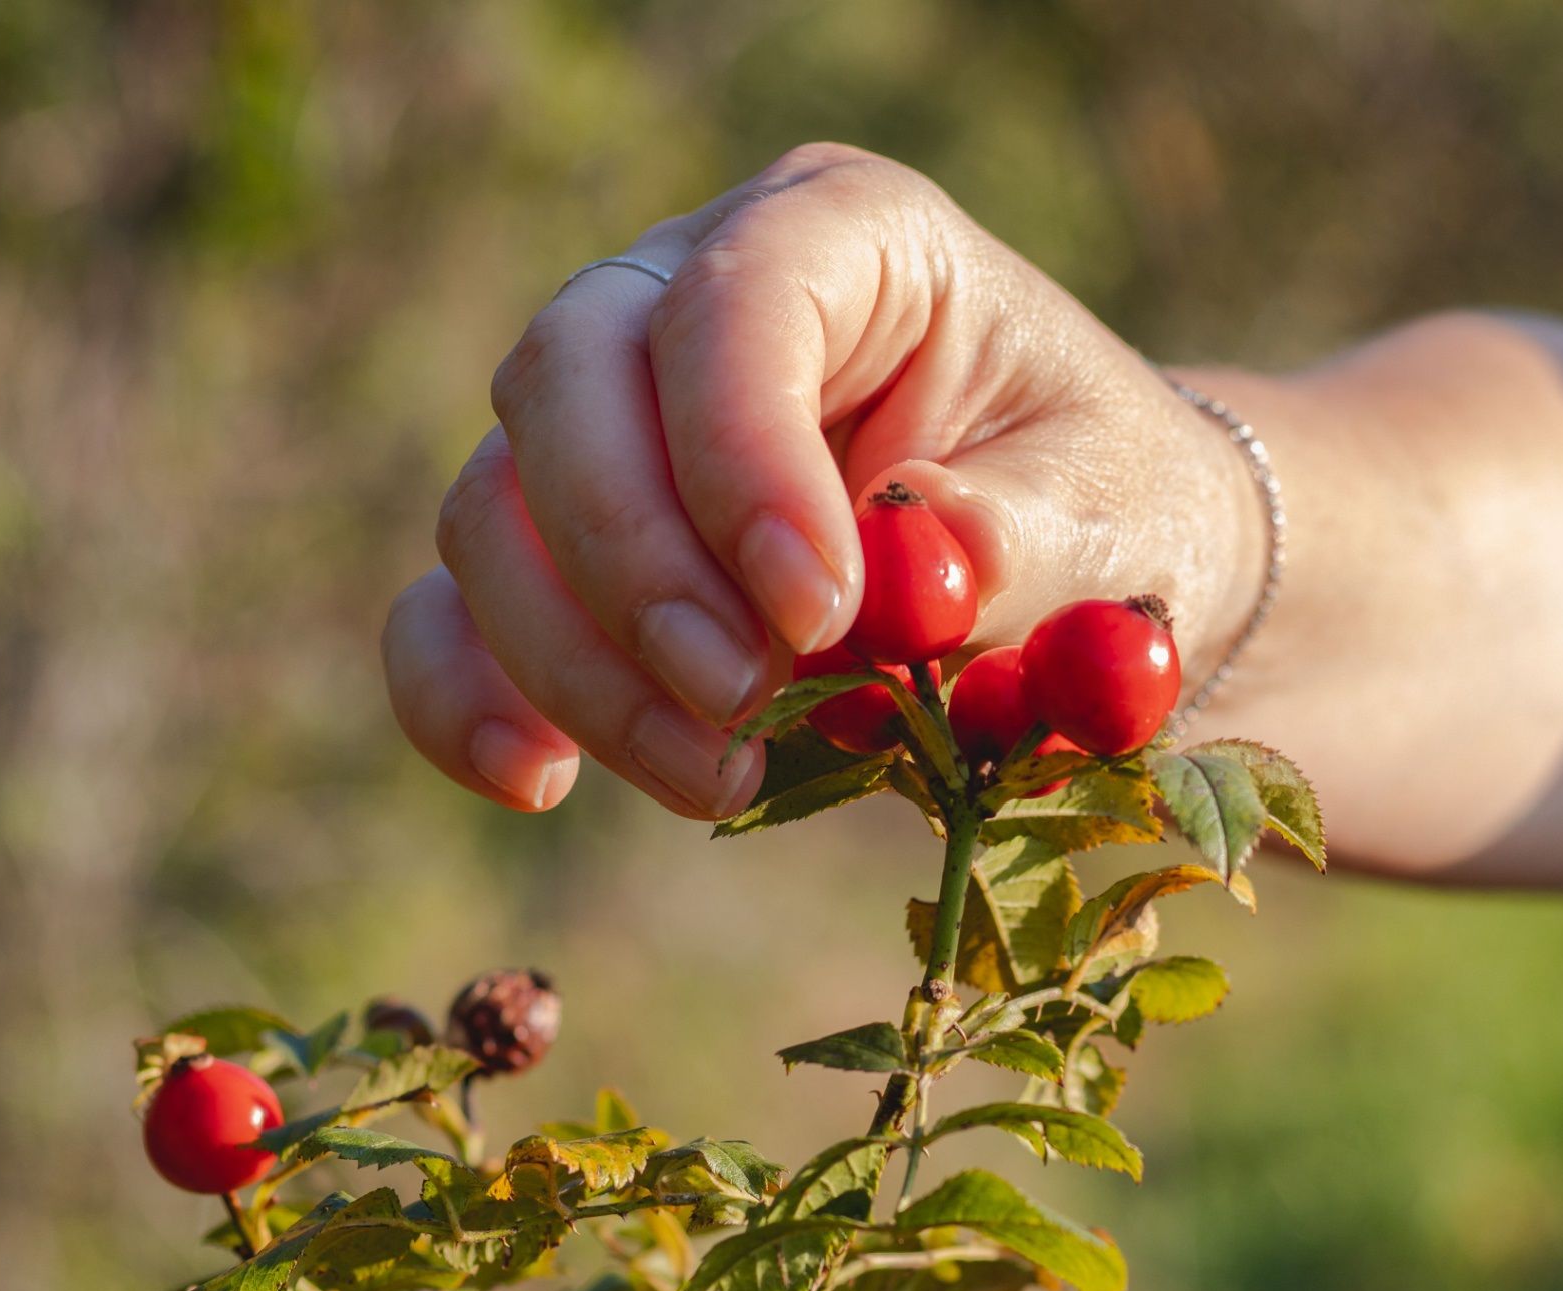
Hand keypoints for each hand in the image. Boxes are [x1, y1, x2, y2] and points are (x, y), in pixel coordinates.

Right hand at [381, 143, 1263, 818]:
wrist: (1077, 577)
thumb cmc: (1105, 511)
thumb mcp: (1110, 514)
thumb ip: (1018, 532)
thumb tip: (914, 557)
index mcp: (845, 238)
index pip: (734, 300)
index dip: (740, 454)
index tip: (817, 613)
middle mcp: (688, 297)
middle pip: (568, 383)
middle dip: (639, 566)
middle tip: (742, 702)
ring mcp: (607, 423)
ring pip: (496, 506)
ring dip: (579, 662)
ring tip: (717, 776)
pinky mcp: (560, 553)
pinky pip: (452, 610)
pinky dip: (466, 697)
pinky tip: (536, 780)